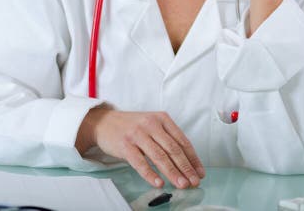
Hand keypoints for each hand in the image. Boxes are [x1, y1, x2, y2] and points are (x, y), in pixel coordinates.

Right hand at [76, 108, 204, 188]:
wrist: (104, 122)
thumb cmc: (132, 126)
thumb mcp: (152, 125)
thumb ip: (167, 138)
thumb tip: (186, 162)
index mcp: (162, 118)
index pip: (182, 140)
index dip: (192, 158)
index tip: (199, 172)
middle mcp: (151, 124)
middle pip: (173, 149)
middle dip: (185, 168)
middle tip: (193, 182)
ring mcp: (137, 134)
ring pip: (159, 156)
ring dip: (172, 173)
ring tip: (181, 184)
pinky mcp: (125, 145)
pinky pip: (140, 162)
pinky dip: (150, 174)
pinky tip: (159, 183)